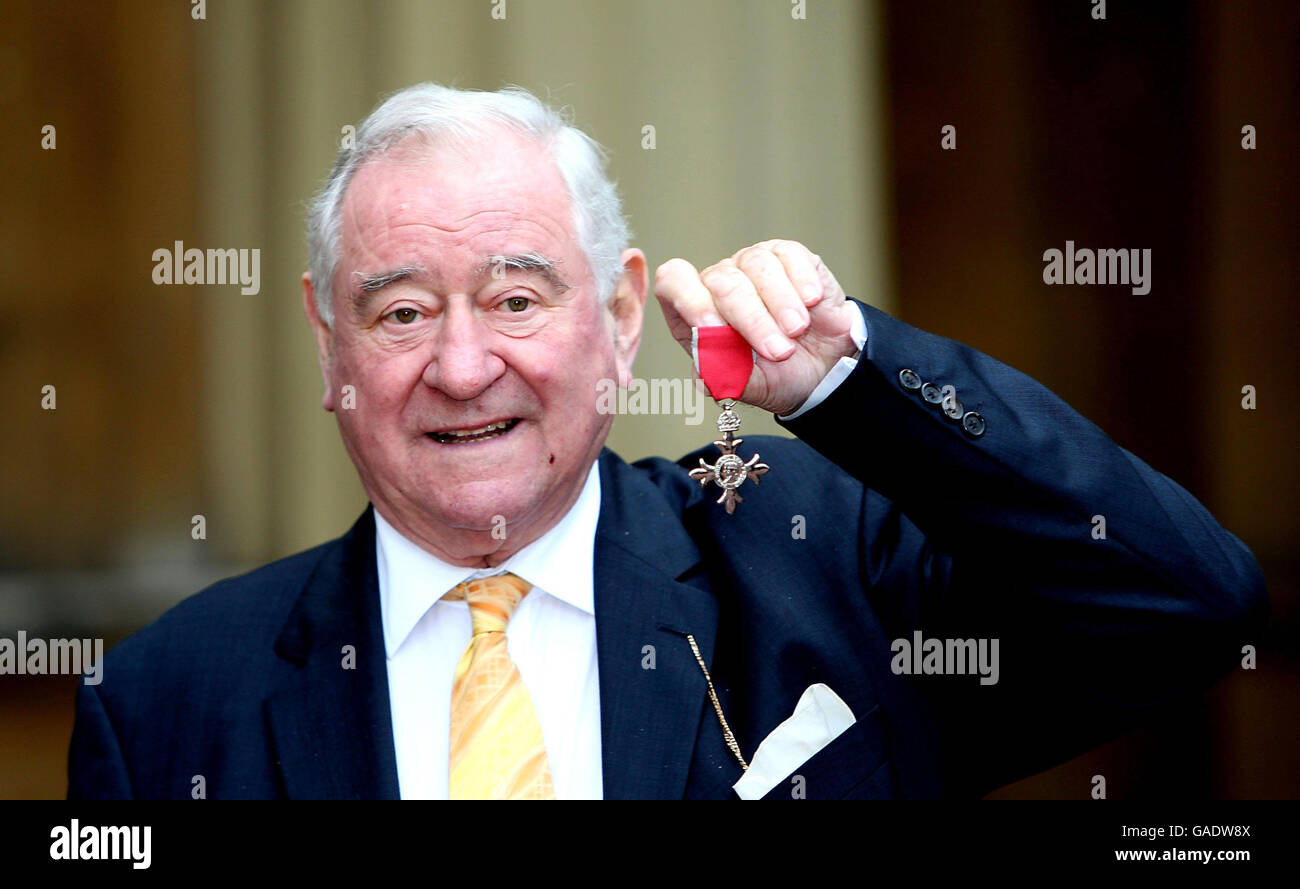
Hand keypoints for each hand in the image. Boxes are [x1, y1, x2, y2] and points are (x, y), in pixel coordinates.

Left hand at [653, 239, 857, 416]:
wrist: (821, 369)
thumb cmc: (775, 375)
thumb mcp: (749, 386)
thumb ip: (725, 379)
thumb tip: (704, 377)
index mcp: (695, 311)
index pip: (673, 282)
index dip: (689, 301)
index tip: (713, 328)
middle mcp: (719, 281)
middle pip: (721, 281)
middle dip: (751, 320)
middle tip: (778, 351)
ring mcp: (753, 264)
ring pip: (757, 265)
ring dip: (779, 303)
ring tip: (796, 331)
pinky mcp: (789, 255)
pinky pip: (789, 255)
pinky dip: (801, 280)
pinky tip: (811, 302)